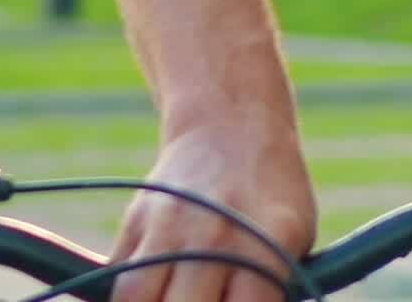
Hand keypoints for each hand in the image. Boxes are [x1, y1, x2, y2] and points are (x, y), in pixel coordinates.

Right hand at [107, 116, 317, 301]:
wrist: (230, 127)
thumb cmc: (273, 197)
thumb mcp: (296, 238)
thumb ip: (271, 290)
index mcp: (268, 242)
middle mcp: (215, 236)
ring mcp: (170, 227)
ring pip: (134, 300)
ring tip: (168, 301)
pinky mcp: (135, 222)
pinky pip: (115, 280)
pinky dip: (121, 298)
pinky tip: (149, 294)